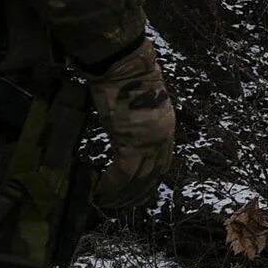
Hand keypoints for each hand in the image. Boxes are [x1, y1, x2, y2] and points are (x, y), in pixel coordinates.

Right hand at [84, 35, 176, 211]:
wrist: (124, 63)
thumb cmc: (128, 75)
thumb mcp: (141, 101)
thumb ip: (139, 120)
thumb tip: (126, 129)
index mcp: (167, 127)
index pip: (162, 162)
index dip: (151, 179)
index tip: (139, 190)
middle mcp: (162, 137)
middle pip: (154, 175)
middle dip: (139, 193)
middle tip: (123, 204)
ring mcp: (149, 141)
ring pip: (139, 179)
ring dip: (123, 194)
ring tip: (108, 203)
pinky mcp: (130, 142)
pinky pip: (124, 173)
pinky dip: (112, 185)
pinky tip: (100, 191)